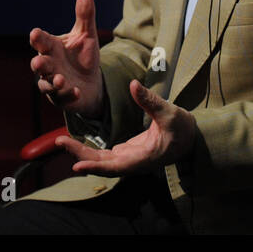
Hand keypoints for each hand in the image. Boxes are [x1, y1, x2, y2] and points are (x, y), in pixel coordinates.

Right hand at [30, 0, 102, 117]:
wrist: (91, 82)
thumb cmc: (83, 56)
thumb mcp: (87, 35)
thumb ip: (85, 16)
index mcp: (51, 48)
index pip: (41, 41)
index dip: (38, 38)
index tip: (35, 33)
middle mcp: (49, 65)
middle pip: (39, 64)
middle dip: (39, 63)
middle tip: (39, 61)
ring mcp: (53, 83)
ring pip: (47, 84)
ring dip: (52, 82)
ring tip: (60, 79)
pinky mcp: (62, 98)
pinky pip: (62, 98)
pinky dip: (68, 95)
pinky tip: (75, 91)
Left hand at [56, 80, 194, 176]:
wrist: (193, 138)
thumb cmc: (183, 128)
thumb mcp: (169, 112)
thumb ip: (150, 100)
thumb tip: (133, 85)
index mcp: (143, 158)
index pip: (114, 166)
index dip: (95, 166)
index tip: (76, 164)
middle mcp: (133, 163)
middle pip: (102, 164)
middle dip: (80, 154)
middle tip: (59, 142)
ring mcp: (130, 158)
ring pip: (102, 160)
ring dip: (83, 152)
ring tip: (62, 142)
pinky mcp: (129, 152)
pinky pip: (106, 156)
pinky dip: (92, 151)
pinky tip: (77, 143)